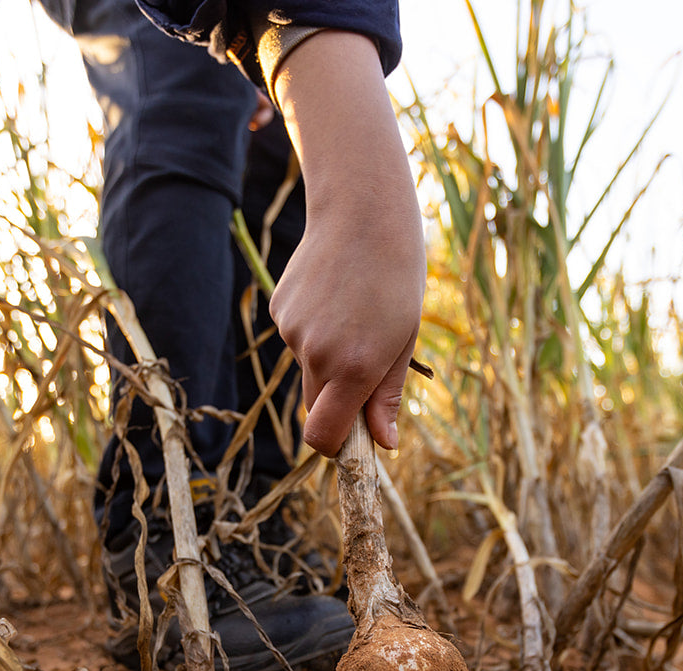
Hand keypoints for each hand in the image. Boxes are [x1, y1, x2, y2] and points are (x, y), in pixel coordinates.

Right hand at [269, 31, 424, 455]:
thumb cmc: (397, 277)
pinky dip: (314, 328)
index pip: (323, 435)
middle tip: (367, 363)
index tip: (353, 440)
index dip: (334, 446)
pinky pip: (297, 337)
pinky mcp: (279, 310)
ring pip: (308, 366)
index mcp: (354, 368)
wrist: (364, 212)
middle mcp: (317, 355)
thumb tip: (384, 444)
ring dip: (328, 355)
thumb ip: (387, 396)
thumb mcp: (404, 340)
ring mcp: (293, 331)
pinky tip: (334, 293)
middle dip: (337, 399)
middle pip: (316, 405)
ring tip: (355, 310)